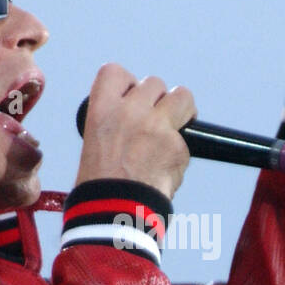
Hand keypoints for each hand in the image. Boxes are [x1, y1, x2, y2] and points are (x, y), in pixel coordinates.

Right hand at [75, 64, 193, 199]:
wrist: (114, 213)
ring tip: (176, 129)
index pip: (115, 72)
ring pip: (182, 97)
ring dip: (182, 110)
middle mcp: (130, 110)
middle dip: (158, 100)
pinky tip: (167, 167)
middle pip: (154, 82)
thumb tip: (139, 114)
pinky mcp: (179, 146)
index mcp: (102, 109)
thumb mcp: (95, 143)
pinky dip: (182, 151)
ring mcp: (157, 126)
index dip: (128, 84)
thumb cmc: (99, 187)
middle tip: (156, 121)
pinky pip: (189, 138)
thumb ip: (116, 122)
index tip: (132, 98)